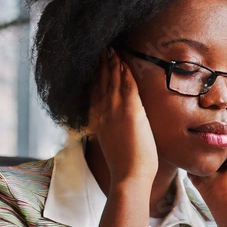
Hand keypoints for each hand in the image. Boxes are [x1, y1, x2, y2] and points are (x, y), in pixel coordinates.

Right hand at [88, 48, 156, 184]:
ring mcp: (116, 112)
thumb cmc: (125, 168)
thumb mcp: (112, 146)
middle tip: (101, 50)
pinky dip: (124, 73)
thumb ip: (110, 132)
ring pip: (113, 81)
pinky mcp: (131, 113)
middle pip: (101, 83)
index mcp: (99, 122)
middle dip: (101, 65)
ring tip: (111, 49)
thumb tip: (112, 129)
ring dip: (112, 64)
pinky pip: (127, 87)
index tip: (95, 65)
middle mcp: (104, 114)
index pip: (95, 94)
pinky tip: (123, 62)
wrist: (129, 177)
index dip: (95, 78)